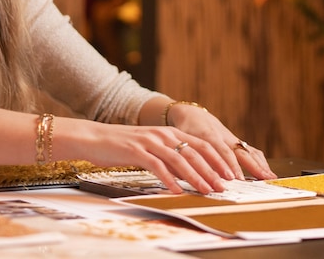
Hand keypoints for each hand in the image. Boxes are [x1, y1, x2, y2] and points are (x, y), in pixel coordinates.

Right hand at [54, 119, 236, 193]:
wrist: (94, 137)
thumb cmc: (122, 145)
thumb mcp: (150, 146)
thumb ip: (169, 156)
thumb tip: (188, 172)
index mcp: (169, 132)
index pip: (201, 144)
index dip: (217, 159)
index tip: (230, 173)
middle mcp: (163, 134)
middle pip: (194, 152)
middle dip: (212, 170)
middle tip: (224, 186)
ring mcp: (150, 141)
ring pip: (179, 160)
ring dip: (195, 177)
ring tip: (206, 191)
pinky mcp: (136, 151)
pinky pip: (157, 166)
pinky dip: (169, 180)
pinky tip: (177, 191)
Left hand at [165, 103, 276, 182]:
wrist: (191, 114)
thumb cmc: (183, 131)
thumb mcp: (180, 142)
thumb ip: (182, 156)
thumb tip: (180, 174)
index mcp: (207, 135)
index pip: (220, 150)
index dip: (228, 164)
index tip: (234, 178)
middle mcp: (223, 137)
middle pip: (239, 151)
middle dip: (250, 166)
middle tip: (261, 179)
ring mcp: (232, 139)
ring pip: (248, 150)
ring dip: (259, 164)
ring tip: (270, 177)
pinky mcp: (236, 142)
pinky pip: (250, 150)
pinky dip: (259, 161)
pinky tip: (267, 173)